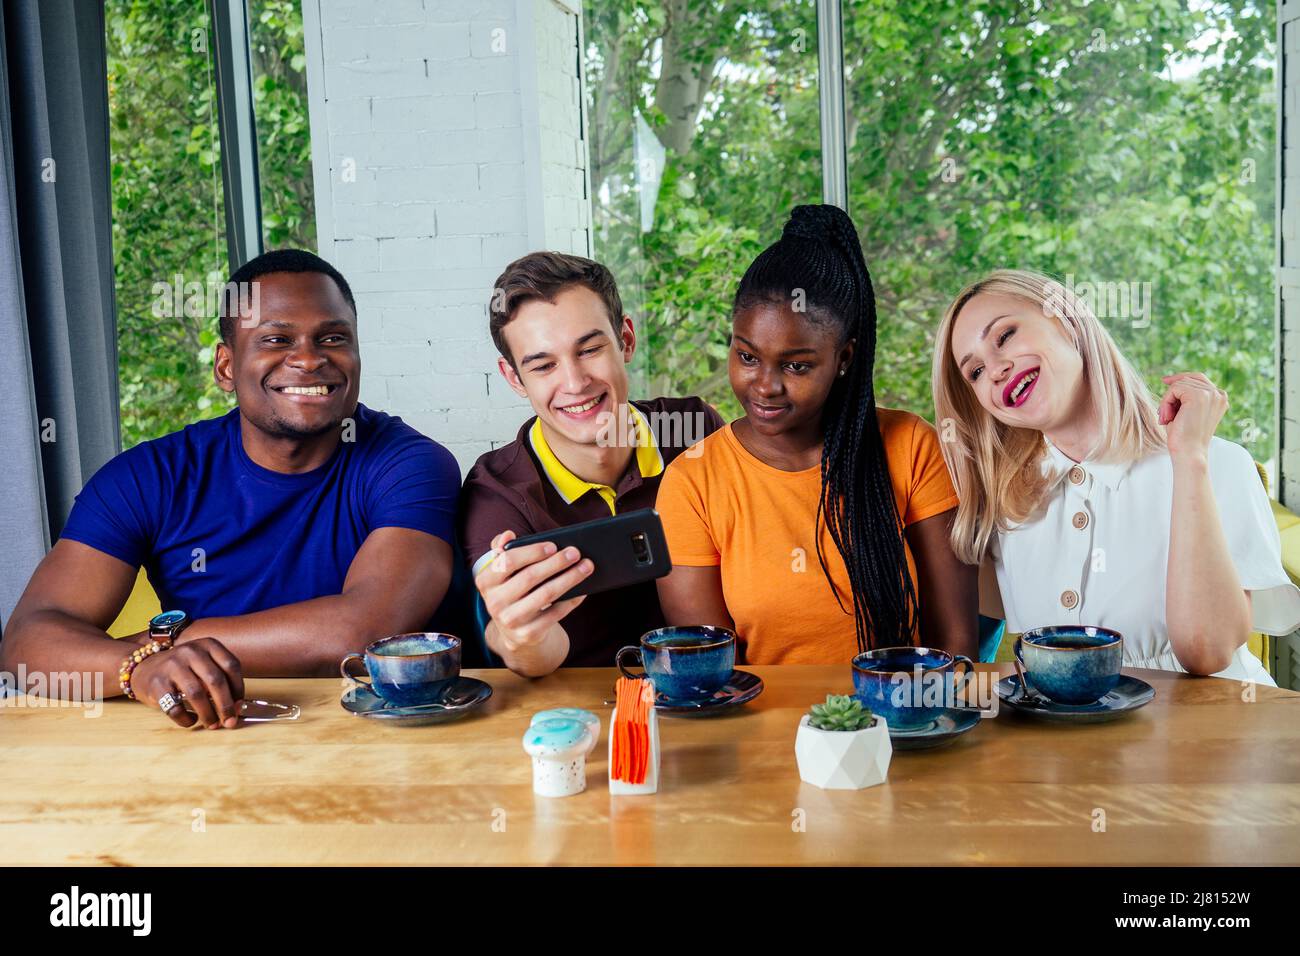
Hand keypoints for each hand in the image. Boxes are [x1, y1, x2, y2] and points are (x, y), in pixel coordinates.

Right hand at [131, 638, 244, 728]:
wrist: (143, 668)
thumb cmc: (182, 669)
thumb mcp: (203, 663)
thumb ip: (220, 678)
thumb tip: (238, 707)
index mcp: (207, 645)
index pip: (231, 666)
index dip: (238, 688)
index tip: (240, 705)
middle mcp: (191, 652)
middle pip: (216, 681)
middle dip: (227, 705)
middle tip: (230, 721)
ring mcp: (172, 666)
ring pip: (197, 695)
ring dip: (208, 714)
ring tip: (213, 724)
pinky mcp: (157, 684)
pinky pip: (176, 707)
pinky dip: (186, 719)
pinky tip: (191, 721)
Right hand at [474, 529, 591, 655]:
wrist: (514, 632)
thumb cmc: (512, 591)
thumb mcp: (502, 573)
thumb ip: (503, 550)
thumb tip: (508, 535)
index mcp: (486, 581)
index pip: (508, 561)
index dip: (532, 552)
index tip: (553, 545)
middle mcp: (495, 602)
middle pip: (530, 576)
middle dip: (556, 562)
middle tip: (575, 552)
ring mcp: (511, 620)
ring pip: (546, 594)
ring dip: (570, 578)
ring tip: (586, 566)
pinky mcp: (528, 633)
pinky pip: (556, 613)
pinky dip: (572, 600)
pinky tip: (584, 589)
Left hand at [1159, 372, 1227, 463]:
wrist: (1189, 452)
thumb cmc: (1183, 436)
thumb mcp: (1186, 412)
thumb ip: (1184, 396)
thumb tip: (1170, 380)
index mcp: (1220, 398)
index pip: (1198, 378)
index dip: (1180, 378)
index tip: (1164, 381)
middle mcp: (1219, 394)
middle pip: (1187, 379)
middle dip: (1171, 395)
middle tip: (1165, 415)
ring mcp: (1211, 394)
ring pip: (1179, 384)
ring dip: (1167, 401)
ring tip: (1168, 419)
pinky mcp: (1200, 395)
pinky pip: (1174, 388)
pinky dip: (1166, 402)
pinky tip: (1167, 417)